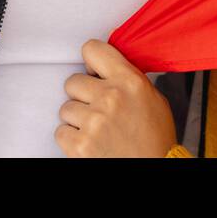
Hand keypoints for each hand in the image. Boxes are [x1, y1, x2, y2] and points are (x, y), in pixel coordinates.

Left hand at [55, 39, 177, 156]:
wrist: (156, 167)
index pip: (92, 49)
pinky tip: (90, 142)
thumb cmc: (156, 138)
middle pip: (72, 82)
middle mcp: (110, 97)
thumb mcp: (152, 97)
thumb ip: (128, 75)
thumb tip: (108, 56)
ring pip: (65, 108)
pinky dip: (71, 139)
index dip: (90, 62)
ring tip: (97, 129)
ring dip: (77, 119)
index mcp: (129, 81)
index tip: (93, 71)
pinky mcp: (81, 144)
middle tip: (98, 108)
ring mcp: (94, 121)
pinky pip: (60, 132)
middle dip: (82, 95)